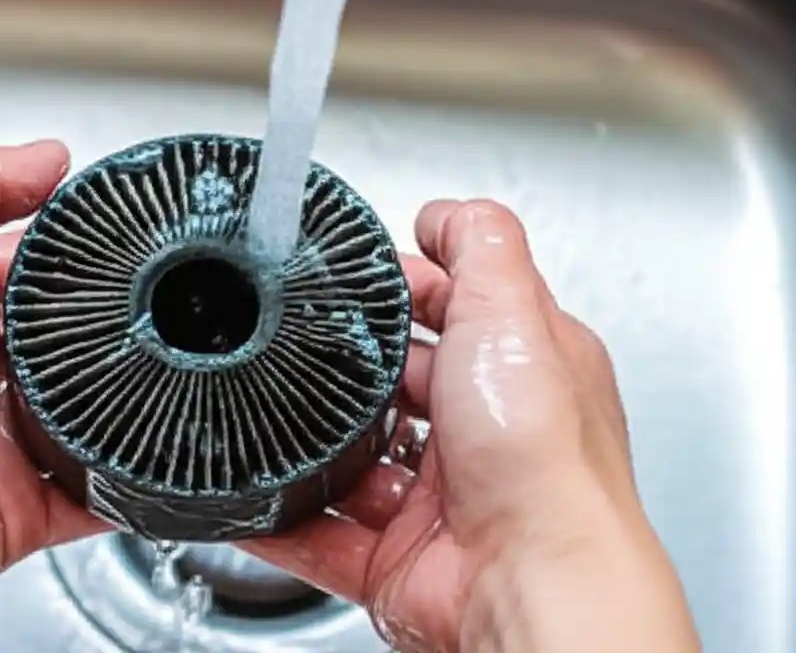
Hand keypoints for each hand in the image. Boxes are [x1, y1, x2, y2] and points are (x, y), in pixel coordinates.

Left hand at [0, 140, 105, 609]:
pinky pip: (94, 495)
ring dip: (127, 405)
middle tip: (152, 317)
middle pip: (78, 341)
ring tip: (165, 385)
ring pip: (95, 416)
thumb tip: (46, 156)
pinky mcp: (21, 504)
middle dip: (116, 331)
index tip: (131, 240)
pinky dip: (125, 485)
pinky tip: (150, 462)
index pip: (39, 265)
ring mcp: (3, 437)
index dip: (82, 253)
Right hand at [245, 200, 698, 651]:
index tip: (357, 279)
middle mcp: (487, 439)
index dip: (408, 291)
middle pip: (399, 388)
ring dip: (314, 448)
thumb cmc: (542, 460)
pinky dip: (281, 520)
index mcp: (523, 374)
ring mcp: (441, 504)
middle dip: (351, 372)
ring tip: (276, 422)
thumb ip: (480, 246)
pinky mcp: (398, 562)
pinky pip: (320, 536)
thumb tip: (446, 213)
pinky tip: (253, 499)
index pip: (459, 313)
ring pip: (356, 464)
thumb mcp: (513, 313)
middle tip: (308, 352)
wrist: (530, 584)